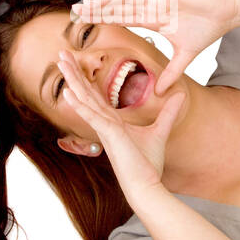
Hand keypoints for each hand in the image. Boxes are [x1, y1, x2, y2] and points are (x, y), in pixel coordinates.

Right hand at [56, 51, 184, 199]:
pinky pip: (91, 117)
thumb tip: (179, 94)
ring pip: (84, 100)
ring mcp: (104, 129)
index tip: (75, 61)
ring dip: (72, 80)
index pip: (94, 95)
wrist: (147, 185)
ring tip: (60, 63)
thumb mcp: (160, 131)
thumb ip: (168, 112)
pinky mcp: (108, 136)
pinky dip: (80, 105)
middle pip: (84, 93)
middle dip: (73, 72)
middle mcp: (103, 123)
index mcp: (111, 122)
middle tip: (60, 53)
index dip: (83, 78)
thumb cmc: (148, 164)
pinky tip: (68, 93)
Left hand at [70, 0, 236, 94]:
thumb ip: (172, 72)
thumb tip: (160, 92)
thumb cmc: (206, 28)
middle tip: (75, 12)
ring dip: (105, 1)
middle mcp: (151, 6)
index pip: (122, 20)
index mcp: (152, 20)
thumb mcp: (185, 56)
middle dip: (98, 11)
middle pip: (118, 8)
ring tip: (86, 3)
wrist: (226, 12)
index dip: (104, 20)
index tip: (86, 24)